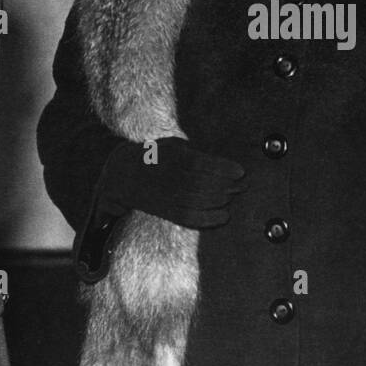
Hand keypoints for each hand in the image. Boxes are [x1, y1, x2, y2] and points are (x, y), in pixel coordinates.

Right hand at [99, 137, 245, 229]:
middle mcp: (168, 178)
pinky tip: (224, 216)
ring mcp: (167, 196)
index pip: (201, 164)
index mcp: (170, 158)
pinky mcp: (166, 212)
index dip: (223, 169)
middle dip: (227, 186)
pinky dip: (210, 220)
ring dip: (221, 201)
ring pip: (198, 202)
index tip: (241, 171)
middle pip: (203, 184)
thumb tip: (221, 164)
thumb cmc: (155, 156)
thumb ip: (193, 152)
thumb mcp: (172, 145)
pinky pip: (190, 218)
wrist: (123, 175)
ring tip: (233, 196)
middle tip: (242, 185)